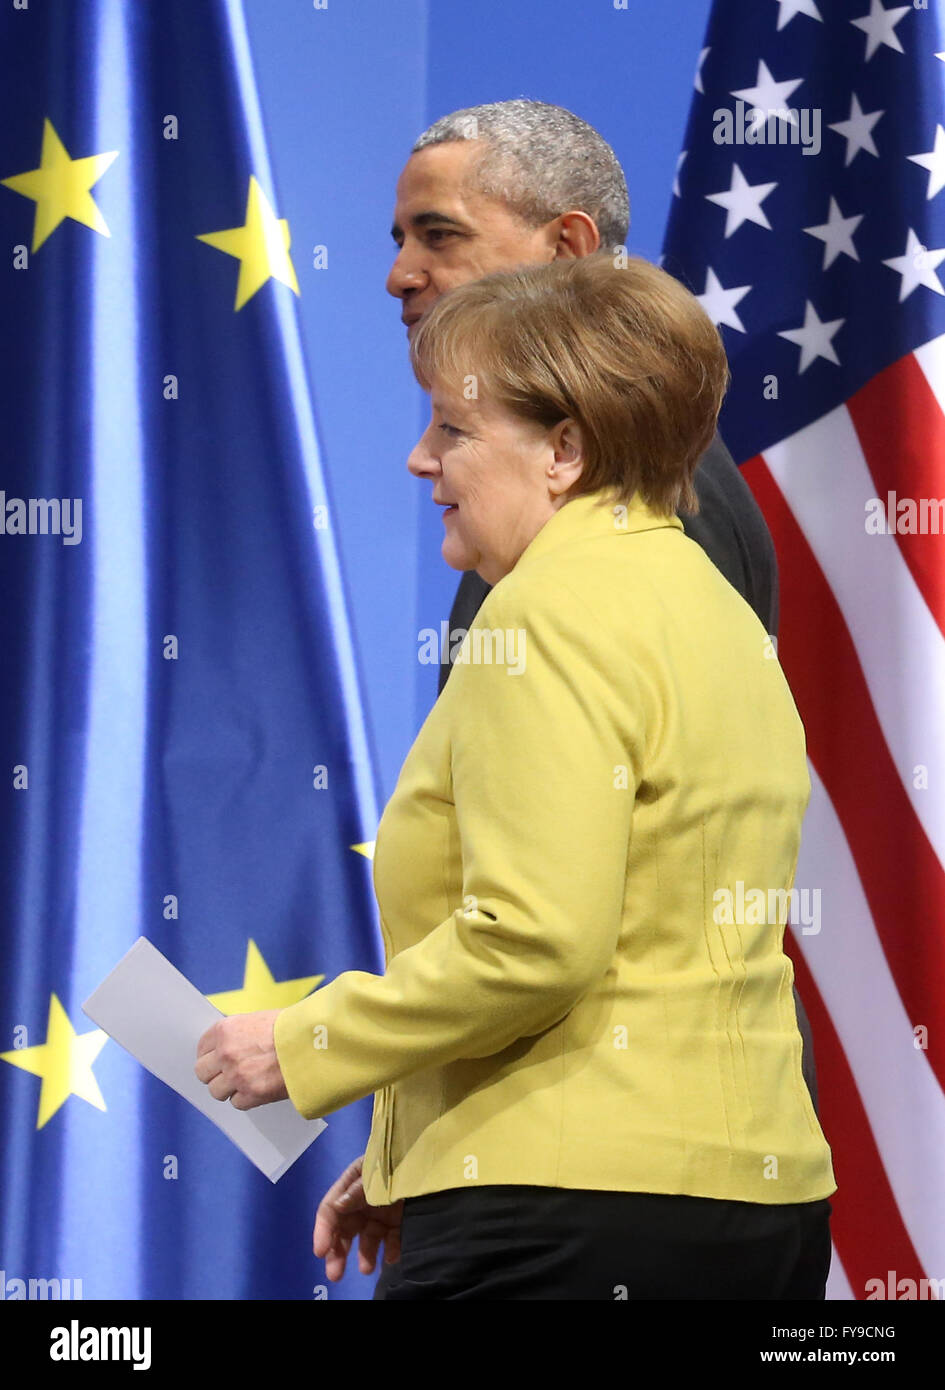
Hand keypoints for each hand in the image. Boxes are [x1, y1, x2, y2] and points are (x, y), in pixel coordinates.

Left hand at [194, 1009, 288, 1108]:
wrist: (314, 1042)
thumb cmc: (291, 1028)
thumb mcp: (259, 1020)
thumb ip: (238, 1035)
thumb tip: (228, 1048)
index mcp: (225, 1030)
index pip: (202, 1048)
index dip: (210, 1054)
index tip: (217, 1059)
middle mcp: (226, 1053)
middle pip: (202, 1073)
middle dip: (214, 1074)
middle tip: (228, 1073)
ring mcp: (236, 1076)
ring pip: (216, 1091)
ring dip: (229, 1089)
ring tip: (245, 1082)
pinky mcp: (251, 1094)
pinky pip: (237, 1103)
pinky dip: (246, 1098)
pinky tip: (258, 1088)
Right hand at [313, 1155, 403, 1280]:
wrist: (435, 1164)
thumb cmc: (402, 1162)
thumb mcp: (377, 1173)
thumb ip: (357, 1190)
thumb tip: (337, 1207)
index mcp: (353, 1183)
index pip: (331, 1208)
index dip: (324, 1230)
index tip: (320, 1252)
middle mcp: (365, 1199)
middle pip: (346, 1228)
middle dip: (338, 1251)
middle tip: (334, 1274)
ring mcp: (383, 1211)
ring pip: (367, 1238)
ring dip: (364, 1254)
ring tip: (367, 1269)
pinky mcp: (401, 1221)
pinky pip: (391, 1240)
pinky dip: (389, 1250)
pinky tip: (390, 1257)